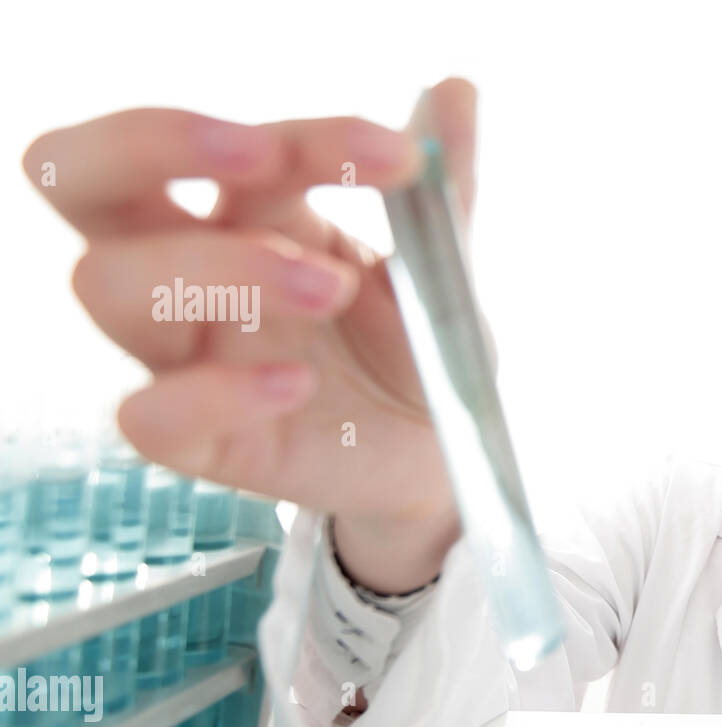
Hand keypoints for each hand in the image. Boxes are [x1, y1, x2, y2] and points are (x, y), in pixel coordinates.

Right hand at [24, 78, 478, 529]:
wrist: (436, 459)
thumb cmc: (419, 356)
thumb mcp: (443, 275)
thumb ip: (443, 195)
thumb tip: (456, 91)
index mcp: (252, 216)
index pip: (233, 147)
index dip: (308, 137)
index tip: (400, 159)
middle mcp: (196, 274)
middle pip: (83, 178)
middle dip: (154, 141)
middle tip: (265, 156)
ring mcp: (186, 357)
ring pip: (104, 284)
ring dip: (217, 265)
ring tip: (331, 287)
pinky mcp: (197, 442)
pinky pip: (146, 416)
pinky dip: (211, 394)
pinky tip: (294, 383)